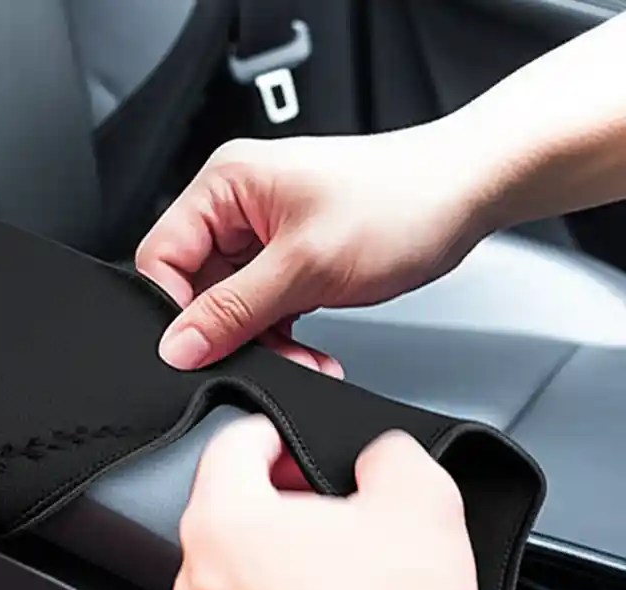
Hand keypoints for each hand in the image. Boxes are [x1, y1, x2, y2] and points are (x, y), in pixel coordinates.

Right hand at [136, 124, 500, 372]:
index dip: (176, 311)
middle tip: (267, 362)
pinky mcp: (288, 256)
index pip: (162, 257)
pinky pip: (263, 308)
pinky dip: (284, 337)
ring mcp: (262, 231)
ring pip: (232, 306)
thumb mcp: (306, 267)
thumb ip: (234, 311)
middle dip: (232, 334)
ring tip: (303, 362)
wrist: (469, 192)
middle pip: (197, 288)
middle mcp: (236, 205)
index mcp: (224, 185)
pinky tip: (311, 355)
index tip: (201, 352)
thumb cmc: (402, 201)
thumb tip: (177, 345)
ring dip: (264, 342)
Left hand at [173, 416, 531, 589]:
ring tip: (342, 589)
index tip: (295, 440)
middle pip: (230, 518)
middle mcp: (199, 585)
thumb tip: (384, 456)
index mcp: (226, 523)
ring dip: (278, 577)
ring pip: (235, 587)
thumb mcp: (420, 502)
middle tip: (336, 519)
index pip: (231, 446)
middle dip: (282, 509)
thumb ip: (391, 455)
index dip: (273, 432)